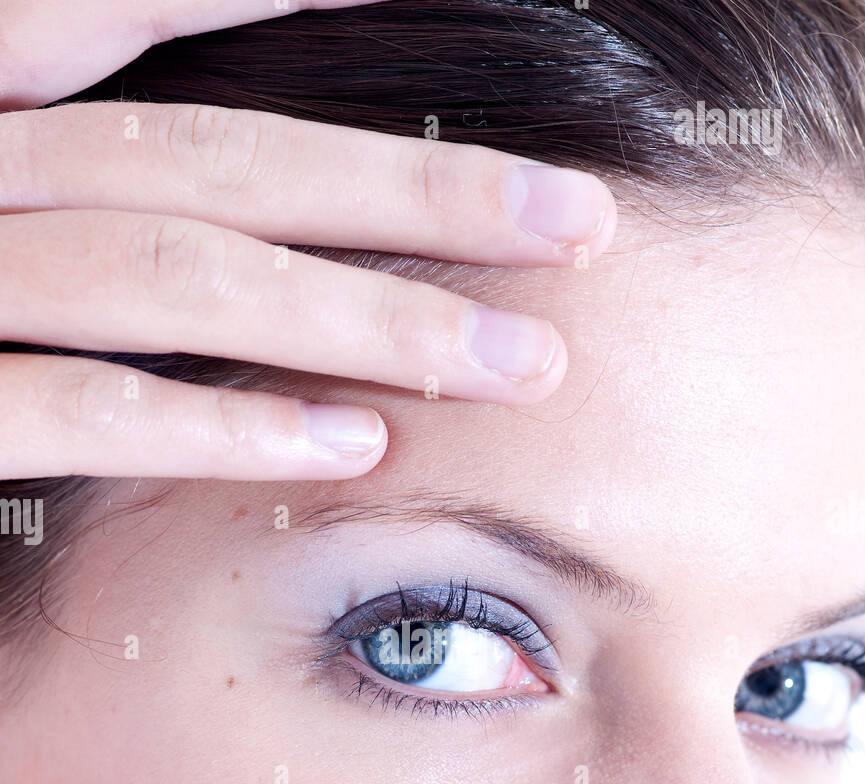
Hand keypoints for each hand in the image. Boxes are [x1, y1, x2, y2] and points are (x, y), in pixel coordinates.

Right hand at [0, 0, 616, 479]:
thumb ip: (73, 174)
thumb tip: (225, 188)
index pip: (129, 11)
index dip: (279, 2)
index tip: (445, 9)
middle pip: (215, 160)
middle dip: (412, 192)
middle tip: (578, 224)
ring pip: (177, 279)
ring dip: (364, 320)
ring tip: (515, 363)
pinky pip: (91, 413)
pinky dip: (227, 427)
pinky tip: (355, 445)